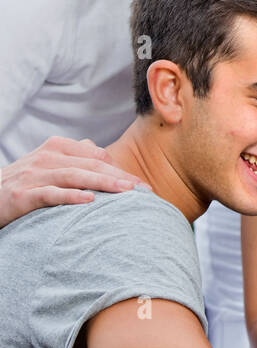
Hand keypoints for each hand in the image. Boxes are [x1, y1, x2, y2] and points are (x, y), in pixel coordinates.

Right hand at [0, 137, 148, 227]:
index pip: (97, 156)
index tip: (142, 186)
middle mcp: (47, 157)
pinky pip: (50, 194)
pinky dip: (70, 196)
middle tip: (143, 190)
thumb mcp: (48, 165)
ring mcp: (34, 175)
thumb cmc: (23, 183)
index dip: (121, 169)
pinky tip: (89, 201)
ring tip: (125, 192)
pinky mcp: (22, 194)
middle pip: (90, 164)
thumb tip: (101, 152)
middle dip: (119, 176)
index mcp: (57, 147)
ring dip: (103, 183)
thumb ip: (74, 158)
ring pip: (75, 176)